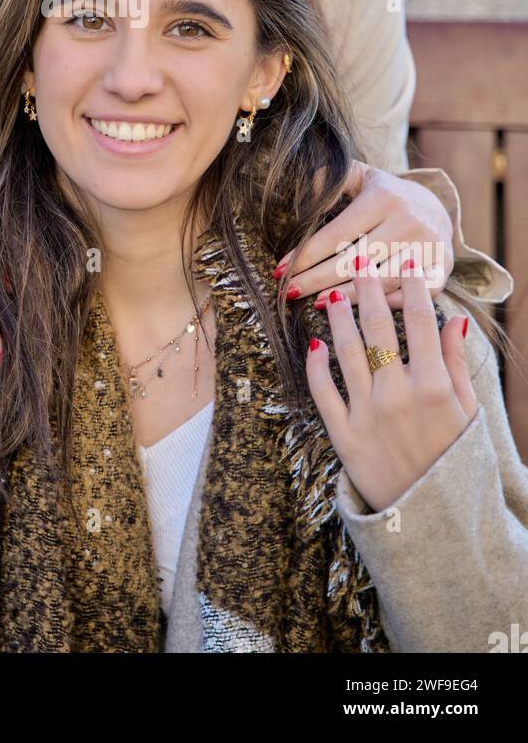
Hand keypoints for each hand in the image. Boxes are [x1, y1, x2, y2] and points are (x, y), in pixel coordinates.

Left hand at [276, 160, 453, 310]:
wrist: (437, 205)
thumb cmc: (386, 194)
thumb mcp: (361, 176)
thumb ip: (334, 178)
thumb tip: (308, 189)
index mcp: (384, 198)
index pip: (337, 233)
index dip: (306, 254)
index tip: (281, 270)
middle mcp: (409, 222)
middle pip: (354, 262)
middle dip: (316, 279)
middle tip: (289, 292)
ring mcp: (429, 246)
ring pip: (380, 283)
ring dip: (346, 297)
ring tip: (317, 303)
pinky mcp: (443, 268)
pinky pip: (412, 296)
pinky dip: (386, 305)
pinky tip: (361, 312)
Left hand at [306, 258, 477, 511]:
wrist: (434, 521)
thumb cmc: (457, 464)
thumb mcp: (469, 414)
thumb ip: (455, 364)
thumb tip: (452, 320)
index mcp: (434, 386)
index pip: (419, 323)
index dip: (412, 288)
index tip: (406, 263)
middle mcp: (398, 395)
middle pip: (378, 329)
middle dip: (368, 290)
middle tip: (359, 263)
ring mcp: (367, 414)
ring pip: (346, 352)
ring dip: (338, 318)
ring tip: (332, 294)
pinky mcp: (344, 437)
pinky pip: (323, 392)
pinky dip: (316, 365)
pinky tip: (315, 343)